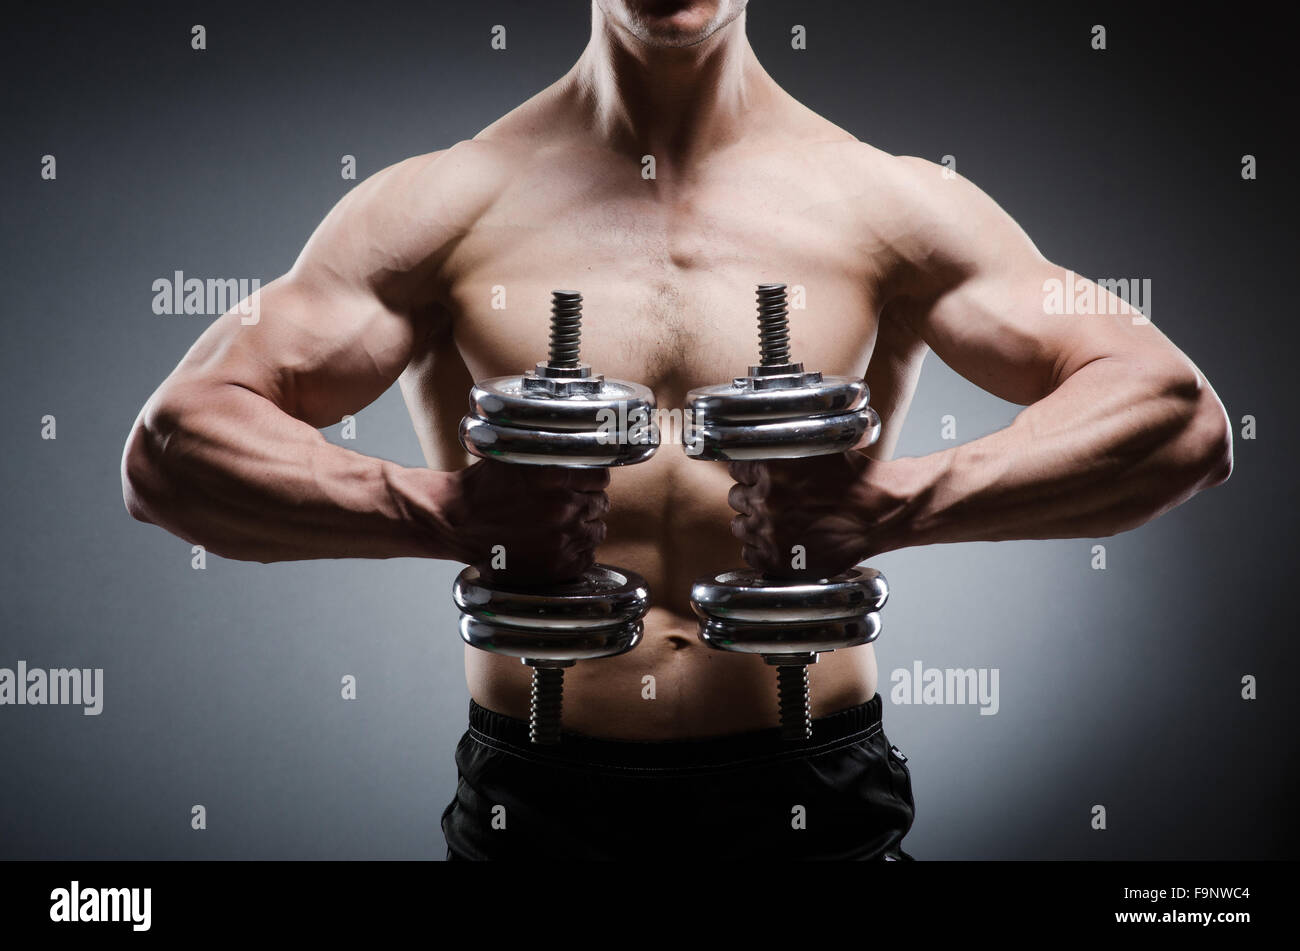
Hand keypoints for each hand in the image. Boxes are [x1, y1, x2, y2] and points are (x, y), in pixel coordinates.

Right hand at [433, 460, 608, 582]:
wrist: (455, 522)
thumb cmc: (484, 486)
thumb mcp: (519, 457)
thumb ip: (553, 457)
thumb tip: (585, 456)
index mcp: (556, 476)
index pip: (601, 478)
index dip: (591, 482)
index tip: (582, 486)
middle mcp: (563, 508)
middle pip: (600, 505)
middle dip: (587, 504)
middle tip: (568, 507)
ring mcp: (562, 540)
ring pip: (596, 532)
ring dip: (584, 528)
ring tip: (561, 528)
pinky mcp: (556, 566)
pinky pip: (587, 558)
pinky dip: (577, 552)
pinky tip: (558, 545)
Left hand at [727, 453, 895, 578]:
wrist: (879, 513)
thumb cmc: (853, 479)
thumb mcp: (814, 448)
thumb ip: (780, 449)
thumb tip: (752, 447)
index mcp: (769, 467)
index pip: (737, 468)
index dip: (751, 473)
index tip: (764, 479)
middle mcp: (765, 499)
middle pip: (736, 498)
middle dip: (753, 498)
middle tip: (777, 502)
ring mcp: (768, 532)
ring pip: (740, 527)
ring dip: (755, 524)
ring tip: (781, 523)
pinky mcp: (776, 560)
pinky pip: (749, 555)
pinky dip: (761, 550)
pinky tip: (782, 542)